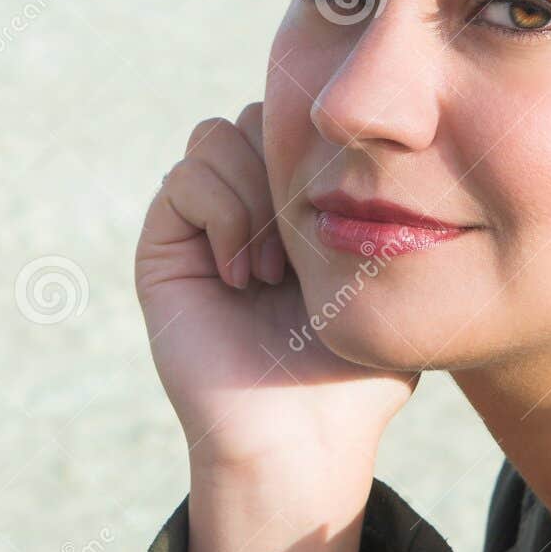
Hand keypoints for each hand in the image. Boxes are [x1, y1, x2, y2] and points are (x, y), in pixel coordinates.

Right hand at [134, 102, 417, 475]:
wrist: (303, 436)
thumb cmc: (355, 371)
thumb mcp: (386, 273)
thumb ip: (385, 202)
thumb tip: (388, 138)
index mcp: (294, 205)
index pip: (298, 119)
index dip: (323, 152)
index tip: (349, 223)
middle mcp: (243, 205)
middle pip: (257, 115)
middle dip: (288, 169)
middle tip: (308, 250)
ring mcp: (199, 224)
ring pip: (217, 135)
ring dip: (256, 197)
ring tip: (275, 273)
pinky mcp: (162, 247)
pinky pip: (186, 177)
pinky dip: (224, 215)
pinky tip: (245, 277)